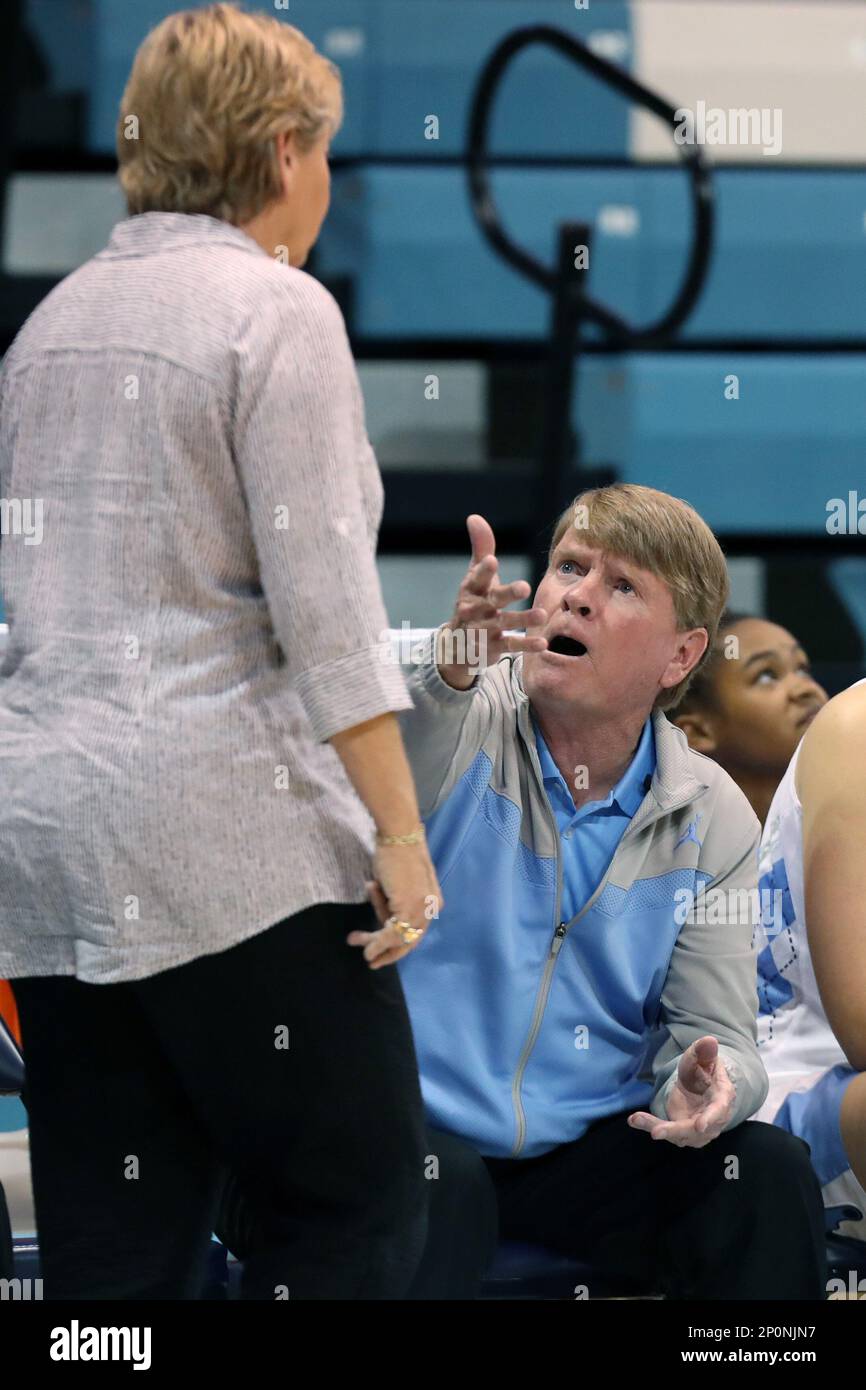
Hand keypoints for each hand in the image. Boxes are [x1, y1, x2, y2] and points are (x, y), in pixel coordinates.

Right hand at [346, 841, 442, 969]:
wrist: (398, 835)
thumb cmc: (394, 853)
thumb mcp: (396, 884)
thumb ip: (395, 902)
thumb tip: (385, 919)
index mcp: (432, 902)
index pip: (414, 931)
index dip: (396, 944)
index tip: (378, 951)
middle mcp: (431, 909)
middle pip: (409, 940)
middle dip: (387, 952)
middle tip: (370, 961)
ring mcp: (422, 910)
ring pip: (398, 939)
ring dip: (376, 944)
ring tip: (355, 941)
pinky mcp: (410, 909)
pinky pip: (392, 933)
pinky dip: (378, 943)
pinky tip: (366, 948)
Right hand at [437, 515, 547, 686]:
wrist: (457, 645)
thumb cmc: (474, 600)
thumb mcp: (476, 576)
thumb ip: (481, 547)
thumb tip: (474, 517)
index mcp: (471, 589)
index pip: (477, 578)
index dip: (484, 570)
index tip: (492, 561)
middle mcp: (475, 609)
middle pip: (492, 600)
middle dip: (507, 593)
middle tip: (525, 587)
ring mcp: (483, 629)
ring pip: (504, 623)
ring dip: (523, 619)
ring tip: (543, 615)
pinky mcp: (492, 647)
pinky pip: (510, 645)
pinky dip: (526, 645)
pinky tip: (543, 643)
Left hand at [627, 1036, 735, 1147]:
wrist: (701, 1087)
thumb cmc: (704, 1071)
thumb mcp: (701, 1058)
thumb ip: (703, 1052)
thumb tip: (710, 1040)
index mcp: (722, 1099)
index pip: (718, 1110)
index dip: (710, 1118)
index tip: (700, 1125)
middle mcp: (712, 1120)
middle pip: (694, 1130)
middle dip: (674, 1130)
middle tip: (656, 1132)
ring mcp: (698, 1131)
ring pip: (678, 1134)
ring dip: (656, 1127)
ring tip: (636, 1119)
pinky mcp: (682, 1133)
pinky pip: (666, 1132)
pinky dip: (649, 1125)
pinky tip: (634, 1120)